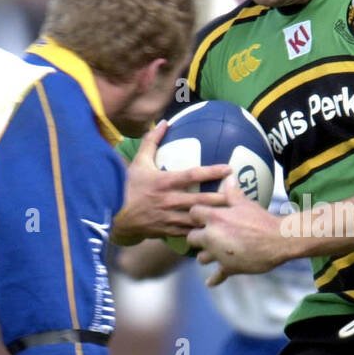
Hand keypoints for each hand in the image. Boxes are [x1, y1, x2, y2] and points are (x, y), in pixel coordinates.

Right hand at [112, 121, 231, 244]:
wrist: (114, 214)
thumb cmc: (128, 185)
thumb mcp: (139, 161)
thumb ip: (152, 141)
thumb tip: (164, 122)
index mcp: (164, 182)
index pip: (192, 175)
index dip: (212, 171)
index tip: (228, 168)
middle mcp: (169, 200)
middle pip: (201, 199)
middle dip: (221, 198)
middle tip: (239, 196)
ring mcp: (169, 217)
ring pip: (198, 218)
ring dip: (215, 217)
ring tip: (233, 216)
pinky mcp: (168, 231)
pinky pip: (189, 232)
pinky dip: (203, 232)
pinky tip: (217, 231)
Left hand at [187, 179, 290, 285]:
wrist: (279, 239)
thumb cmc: (262, 219)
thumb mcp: (246, 204)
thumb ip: (233, 193)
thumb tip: (228, 177)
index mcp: (215, 218)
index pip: (193, 214)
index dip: (196, 215)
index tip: (200, 216)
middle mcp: (212, 236)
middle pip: (191, 238)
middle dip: (196, 237)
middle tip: (203, 236)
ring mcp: (219, 254)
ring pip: (201, 258)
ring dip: (205, 256)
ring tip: (211, 254)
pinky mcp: (229, 268)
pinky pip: (217, 276)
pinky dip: (214, 280)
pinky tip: (210, 282)